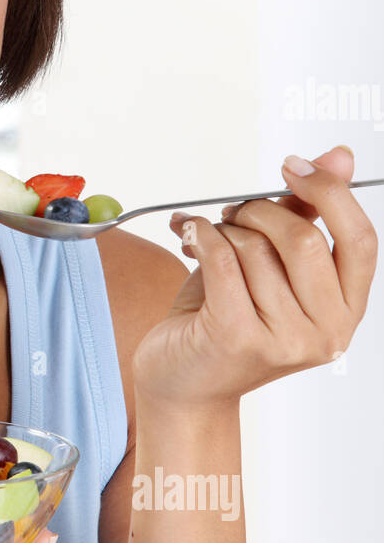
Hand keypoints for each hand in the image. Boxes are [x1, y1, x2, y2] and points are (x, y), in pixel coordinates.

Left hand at [132, 144, 378, 406]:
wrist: (183, 386)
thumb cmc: (225, 322)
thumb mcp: (272, 268)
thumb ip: (305, 216)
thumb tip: (339, 156)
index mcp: (346, 311)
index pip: (360, 240)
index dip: (330, 193)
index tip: (294, 166)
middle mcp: (325, 331)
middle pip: (303, 239)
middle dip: (260, 211)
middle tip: (233, 213)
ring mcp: (284, 340)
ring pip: (256, 249)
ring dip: (223, 230)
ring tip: (207, 239)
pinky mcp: (237, 337)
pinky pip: (222, 260)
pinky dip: (200, 235)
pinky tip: (188, 234)